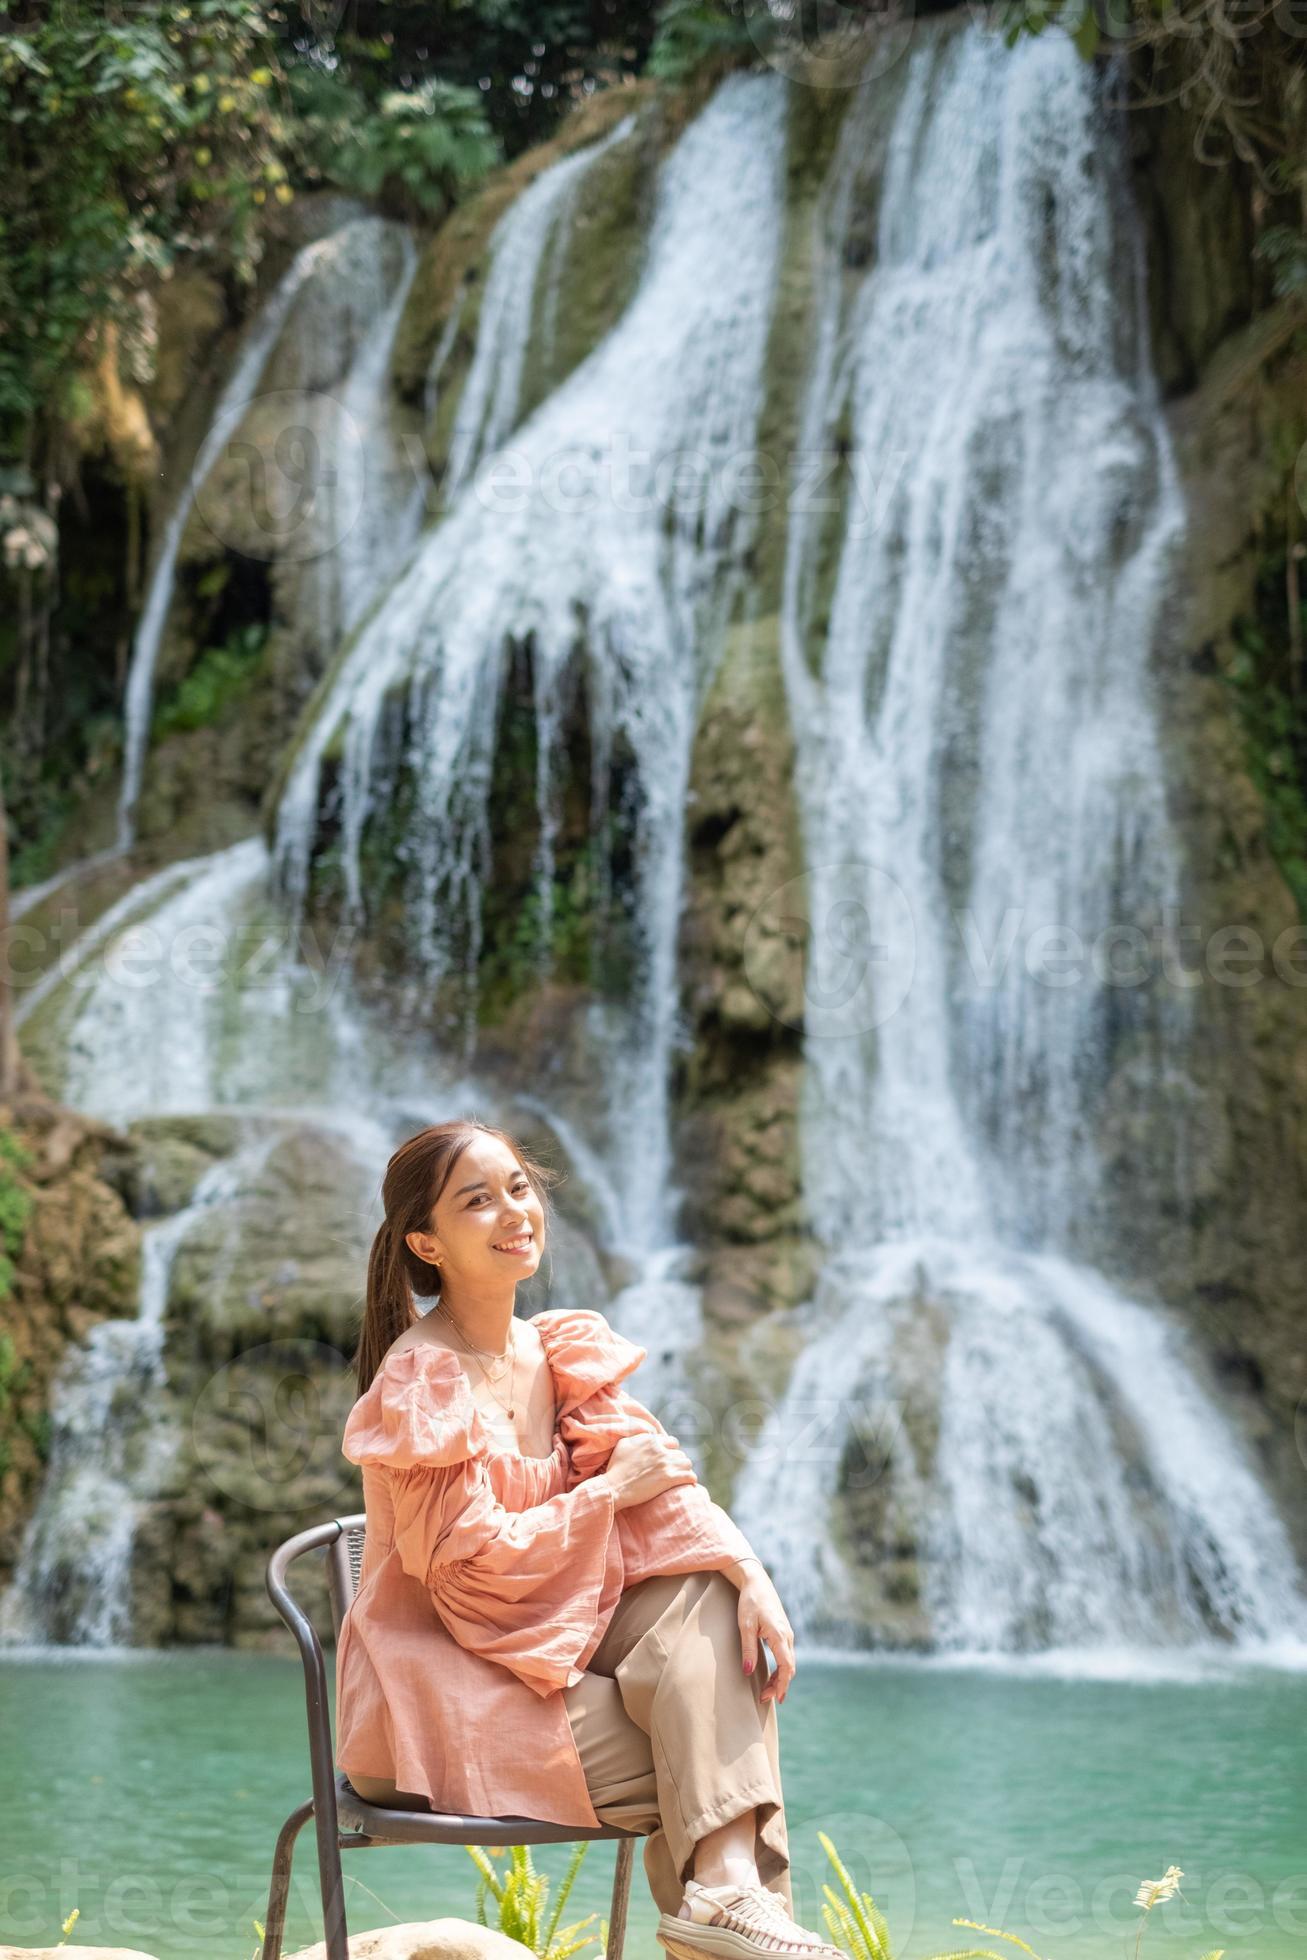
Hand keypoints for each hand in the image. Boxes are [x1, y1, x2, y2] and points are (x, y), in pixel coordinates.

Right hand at [605, 1429, 697, 1511]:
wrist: (615, 1487)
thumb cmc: (615, 1468)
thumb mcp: (623, 1445)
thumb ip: (637, 1437)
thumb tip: (647, 1436)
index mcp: (650, 1441)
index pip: (671, 1441)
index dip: (671, 1450)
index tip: (668, 1457)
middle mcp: (660, 1450)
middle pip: (680, 1453)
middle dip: (677, 1461)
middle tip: (673, 1469)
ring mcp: (666, 1464)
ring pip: (687, 1463)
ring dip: (684, 1470)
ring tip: (681, 1476)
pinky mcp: (670, 1479)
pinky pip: (690, 1476)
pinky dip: (690, 1479)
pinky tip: (687, 1483)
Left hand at [737, 1563, 794, 1704]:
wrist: (756, 1582)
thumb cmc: (750, 1602)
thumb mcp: (745, 1625)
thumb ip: (748, 1649)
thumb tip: (748, 1672)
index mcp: (780, 1635)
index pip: (787, 1667)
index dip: (782, 1685)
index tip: (775, 1698)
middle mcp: (787, 1636)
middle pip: (789, 1668)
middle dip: (779, 1685)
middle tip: (764, 1698)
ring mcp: (787, 1634)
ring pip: (788, 1662)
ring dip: (780, 1678)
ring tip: (767, 1691)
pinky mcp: (783, 1632)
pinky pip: (785, 1655)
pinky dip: (780, 1669)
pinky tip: (772, 1676)